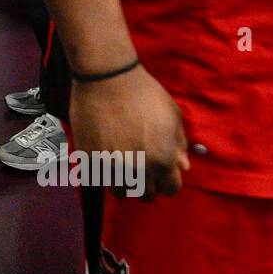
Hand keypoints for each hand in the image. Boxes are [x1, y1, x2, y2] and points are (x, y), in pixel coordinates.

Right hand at [69, 64, 189, 198]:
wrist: (107, 79)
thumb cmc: (145, 93)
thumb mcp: (172, 116)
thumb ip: (179, 144)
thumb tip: (182, 166)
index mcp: (163, 160)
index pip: (171, 189)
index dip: (168, 181)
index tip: (162, 172)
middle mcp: (138, 169)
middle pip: (147, 194)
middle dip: (148, 183)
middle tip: (142, 167)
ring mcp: (112, 166)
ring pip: (121, 192)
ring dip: (125, 182)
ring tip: (123, 166)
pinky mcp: (90, 159)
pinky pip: (99, 178)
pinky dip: (104, 172)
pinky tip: (107, 156)